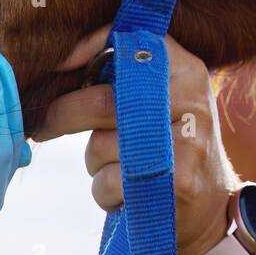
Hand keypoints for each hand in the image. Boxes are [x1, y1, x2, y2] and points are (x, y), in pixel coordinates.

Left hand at [39, 31, 239, 254]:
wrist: (212, 211)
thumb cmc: (166, 150)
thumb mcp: (159, 103)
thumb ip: (122, 79)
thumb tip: (57, 64)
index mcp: (185, 70)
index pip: (129, 43)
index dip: (86, 49)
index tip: (58, 65)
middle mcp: (190, 99)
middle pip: (101, 101)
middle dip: (63, 116)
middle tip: (43, 127)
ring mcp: (186, 142)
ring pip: (100, 146)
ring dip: (93, 163)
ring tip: (118, 169)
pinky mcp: (177, 182)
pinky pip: (109, 182)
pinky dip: (104, 193)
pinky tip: (126, 195)